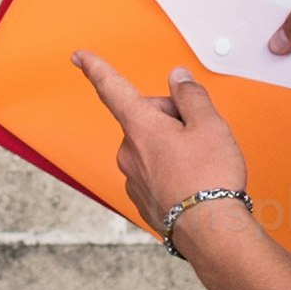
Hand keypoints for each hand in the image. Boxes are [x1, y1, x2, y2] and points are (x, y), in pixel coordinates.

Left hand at [75, 53, 255, 258]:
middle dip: (171, 119)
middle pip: (145, 118)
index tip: (79, 57)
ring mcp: (132, 178)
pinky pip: (153, 172)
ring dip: (172, 146)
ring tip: (200, 164)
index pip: (112, 87)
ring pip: (150, 146)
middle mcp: (128, 152)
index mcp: (141, 127)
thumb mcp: (210, 125)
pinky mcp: (141, 199)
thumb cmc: (210, 180)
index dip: (96, 68)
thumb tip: (178, 79)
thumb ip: (190, 95)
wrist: (211, 232)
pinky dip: (170, 171)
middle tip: (200, 136)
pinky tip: (191, 181)